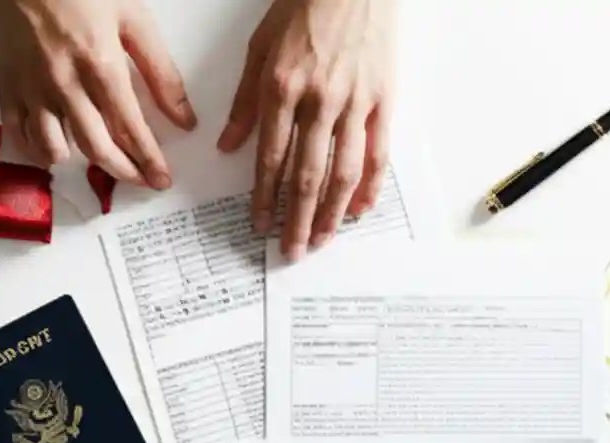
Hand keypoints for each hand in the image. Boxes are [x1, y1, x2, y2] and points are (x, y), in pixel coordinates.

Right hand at [0, 0, 196, 186]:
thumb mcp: (134, 17)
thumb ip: (160, 71)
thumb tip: (184, 118)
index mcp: (100, 65)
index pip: (130, 129)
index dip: (149, 160)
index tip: (161, 179)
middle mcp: (64, 84)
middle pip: (96, 148)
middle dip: (123, 171)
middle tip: (139, 178)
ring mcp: (31, 86)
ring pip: (53, 148)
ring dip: (78, 162)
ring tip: (96, 158)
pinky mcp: (5, 83)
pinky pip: (17, 133)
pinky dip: (35, 149)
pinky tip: (53, 148)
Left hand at [219, 0, 395, 260]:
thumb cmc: (304, 7)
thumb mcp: (260, 48)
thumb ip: (245, 101)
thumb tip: (227, 145)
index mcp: (283, 88)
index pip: (270, 158)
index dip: (264, 198)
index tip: (259, 226)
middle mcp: (319, 101)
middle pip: (307, 176)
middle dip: (297, 220)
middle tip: (291, 251)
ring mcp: (355, 102)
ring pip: (343, 172)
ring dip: (331, 214)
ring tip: (322, 241)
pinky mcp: (382, 99)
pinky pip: (378, 152)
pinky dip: (370, 186)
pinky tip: (361, 210)